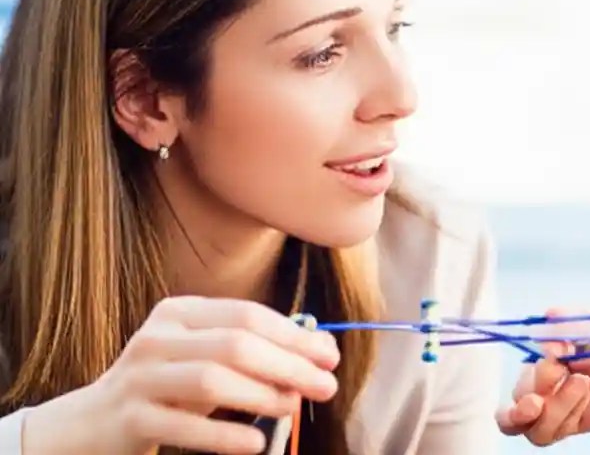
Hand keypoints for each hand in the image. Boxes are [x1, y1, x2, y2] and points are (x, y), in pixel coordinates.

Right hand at [22, 296, 341, 454]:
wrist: (92, 424)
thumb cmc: (168, 387)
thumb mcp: (207, 358)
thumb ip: (258, 350)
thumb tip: (323, 350)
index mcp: (180, 313)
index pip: (248, 316)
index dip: (294, 336)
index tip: (330, 357)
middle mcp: (157, 338)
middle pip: (235, 344)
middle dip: (288, 365)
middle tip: (325, 386)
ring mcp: (139, 377)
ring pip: (211, 379)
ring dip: (261, 394)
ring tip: (292, 407)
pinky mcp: (130, 418)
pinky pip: (185, 426)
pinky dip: (224, 435)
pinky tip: (255, 442)